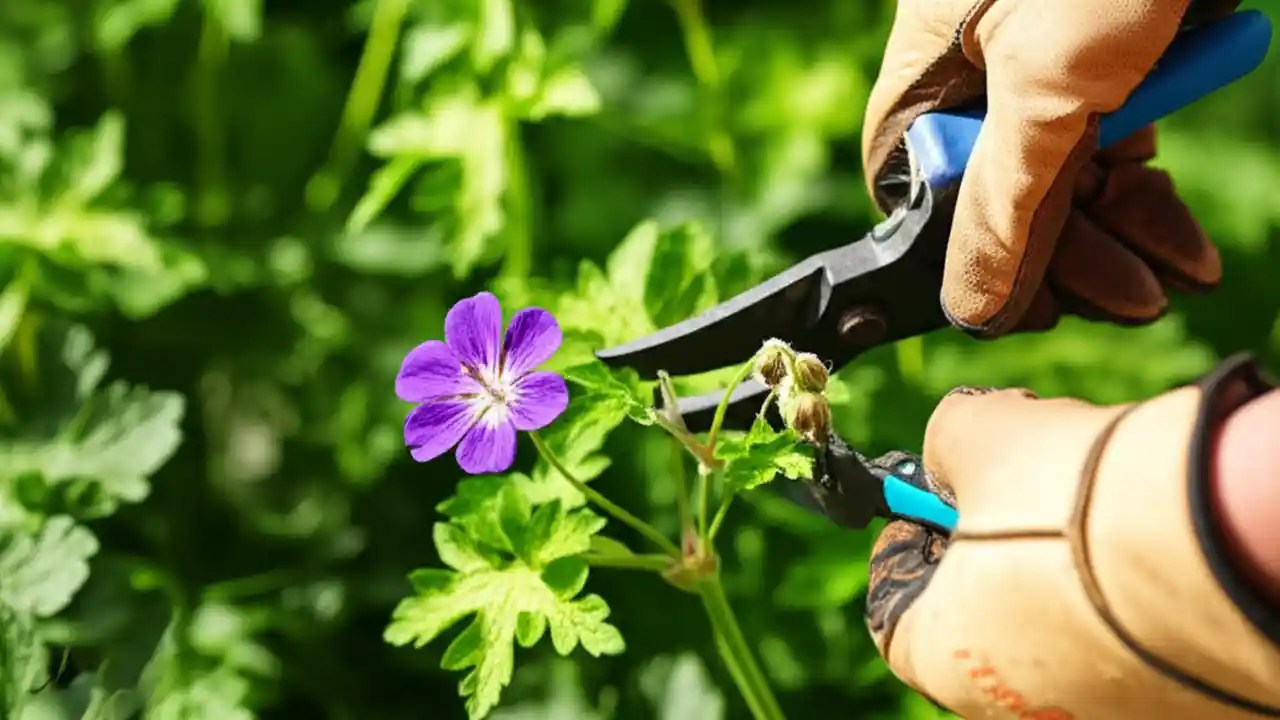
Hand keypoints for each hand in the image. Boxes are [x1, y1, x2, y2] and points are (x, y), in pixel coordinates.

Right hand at [861, 0, 1236, 336]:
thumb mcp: (1051, 83)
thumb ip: (1004, 202)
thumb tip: (969, 306)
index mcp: (933, 69)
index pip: (916, 189)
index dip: (958, 253)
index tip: (1016, 303)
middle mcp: (982, 75)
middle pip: (1001, 198)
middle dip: (1065, 258)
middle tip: (1127, 301)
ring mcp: (1051, 72)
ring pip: (1066, 184)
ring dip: (1120, 240)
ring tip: (1170, 282)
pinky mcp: (1114, 66)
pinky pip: (1117, 152)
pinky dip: (1150, 203)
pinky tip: (1183, 246)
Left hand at [863, 355, 1279, 718]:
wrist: (1236, 535)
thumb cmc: (1085, 492)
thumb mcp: (985, 434)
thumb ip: (945, 443)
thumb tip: (948, 449)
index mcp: (942, 656)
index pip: (891, 606)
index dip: (907, 540)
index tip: (934, 498)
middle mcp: (1015, 707)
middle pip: (984, 611)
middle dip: (998, 538)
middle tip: (1030, 483)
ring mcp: (1105, 714)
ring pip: (1067, 625)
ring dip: (1073, 564)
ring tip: (1112, 501)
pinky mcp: (1181, 708)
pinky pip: (1141, 643)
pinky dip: (1141, 594)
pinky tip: (1163, 539)